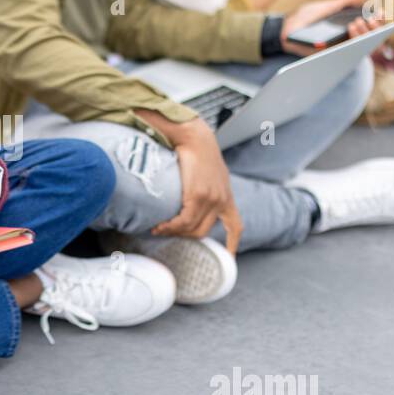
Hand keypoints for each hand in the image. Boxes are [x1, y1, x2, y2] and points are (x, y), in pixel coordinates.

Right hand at [138, 113, 241, 254]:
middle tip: (167, 233)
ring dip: (173, 232)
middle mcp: (222, 201)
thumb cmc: (197, 150)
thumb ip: (207, 187)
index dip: (231, 244)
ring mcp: (212, 199)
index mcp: (226, 196)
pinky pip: (184, 220)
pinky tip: (159, 226)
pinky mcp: (199, 195)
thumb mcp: (210, 172)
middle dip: (184, 237)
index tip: (229, 258)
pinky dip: (170, 226)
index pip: (235, 226)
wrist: (194, 136)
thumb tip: (192, 195)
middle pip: (203, 232)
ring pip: (191, 228)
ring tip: (158, 229)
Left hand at [280, 0, 381, 56]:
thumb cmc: (309, 17)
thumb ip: (348, 0)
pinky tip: (349, 29)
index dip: (381, 24)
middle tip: (368, 19)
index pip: (372, 30)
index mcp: (351, 30)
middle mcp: (349, 42)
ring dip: (364, 36)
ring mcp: (341, 51)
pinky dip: (351, 44)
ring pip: (362, 50)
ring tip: (356, 22)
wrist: (287, 27)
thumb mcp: (330, 6)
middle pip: (372, 41)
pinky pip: (346, 56)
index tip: (380, 13)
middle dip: (375, 30)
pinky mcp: (331, 57)